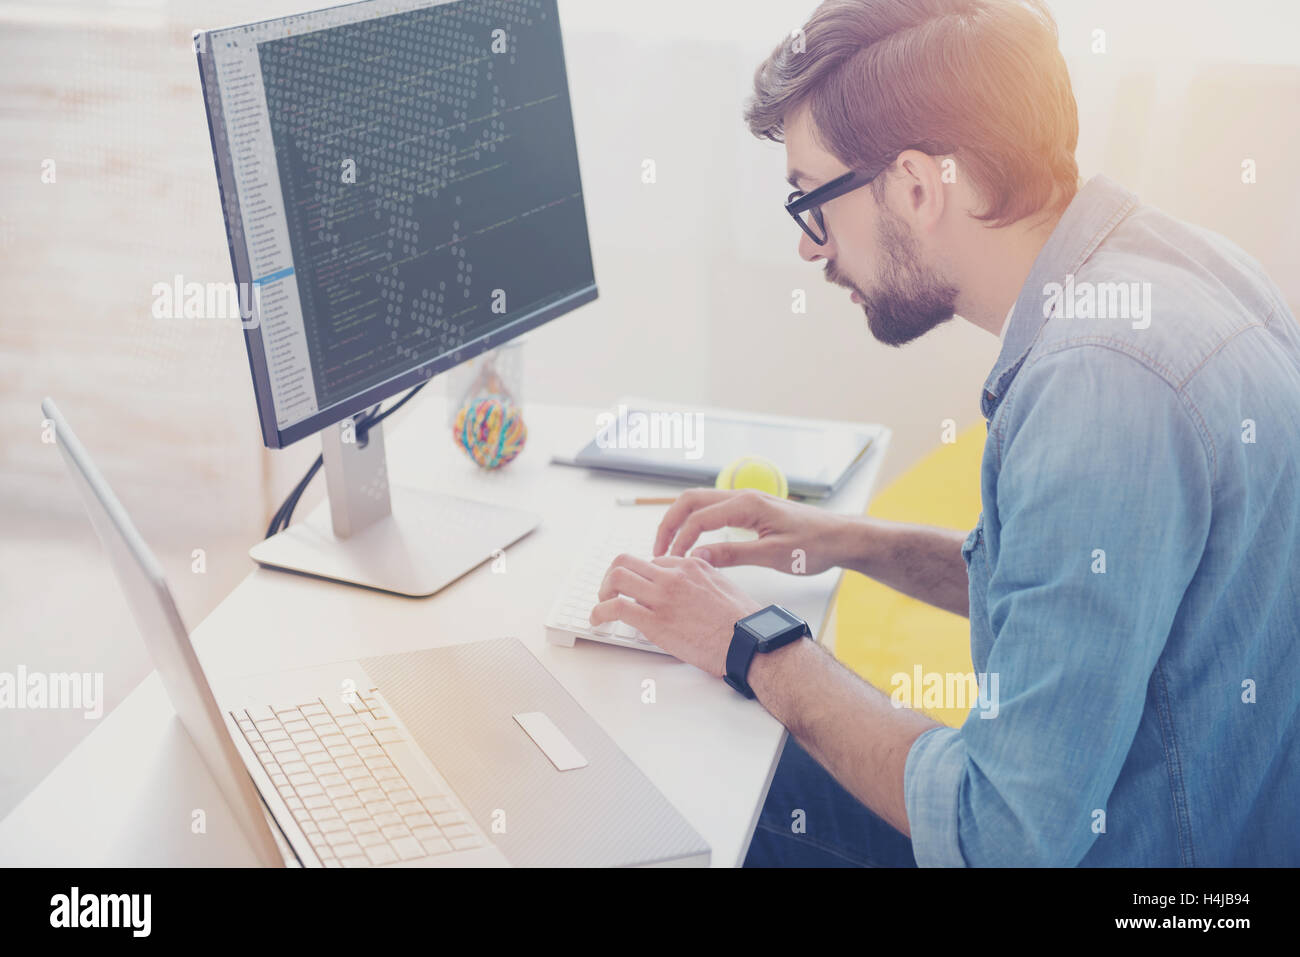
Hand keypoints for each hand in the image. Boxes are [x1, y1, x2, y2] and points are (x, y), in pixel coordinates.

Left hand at [589, 554, 763, 676]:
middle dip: (612, 576)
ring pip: (616, 578)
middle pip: (626, 561)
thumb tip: (691, 574)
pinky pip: (617, 608)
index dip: (640, 576)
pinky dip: (600, 611)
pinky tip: (598, 619)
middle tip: (610, 591)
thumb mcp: (724, 584)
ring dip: (603, 591)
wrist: (749, 642)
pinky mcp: (655, 622)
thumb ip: (703, 576)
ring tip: (602, 604)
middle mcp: (673, 576)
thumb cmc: (742, 621)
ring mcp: (662, 598)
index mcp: (690, 566)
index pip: (652, 562)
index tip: (637, 589)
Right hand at [653, 488, 846, 575]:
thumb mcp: (772, 555)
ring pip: (699, 503)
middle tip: (658, 552)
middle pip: (690, 501)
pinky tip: (694, 544)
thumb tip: (697, 558)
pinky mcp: (749, 509)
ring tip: (670, 548)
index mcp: (746, 504)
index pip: (698, 518)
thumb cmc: (814, 546)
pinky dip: (695, 523)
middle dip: (669, 524)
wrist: (840, 537)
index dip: (679, 540)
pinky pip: (712, 510)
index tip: (670, 563)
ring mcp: (745, 501)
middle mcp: (742, 496)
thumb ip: (732, 555)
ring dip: (680, 522)